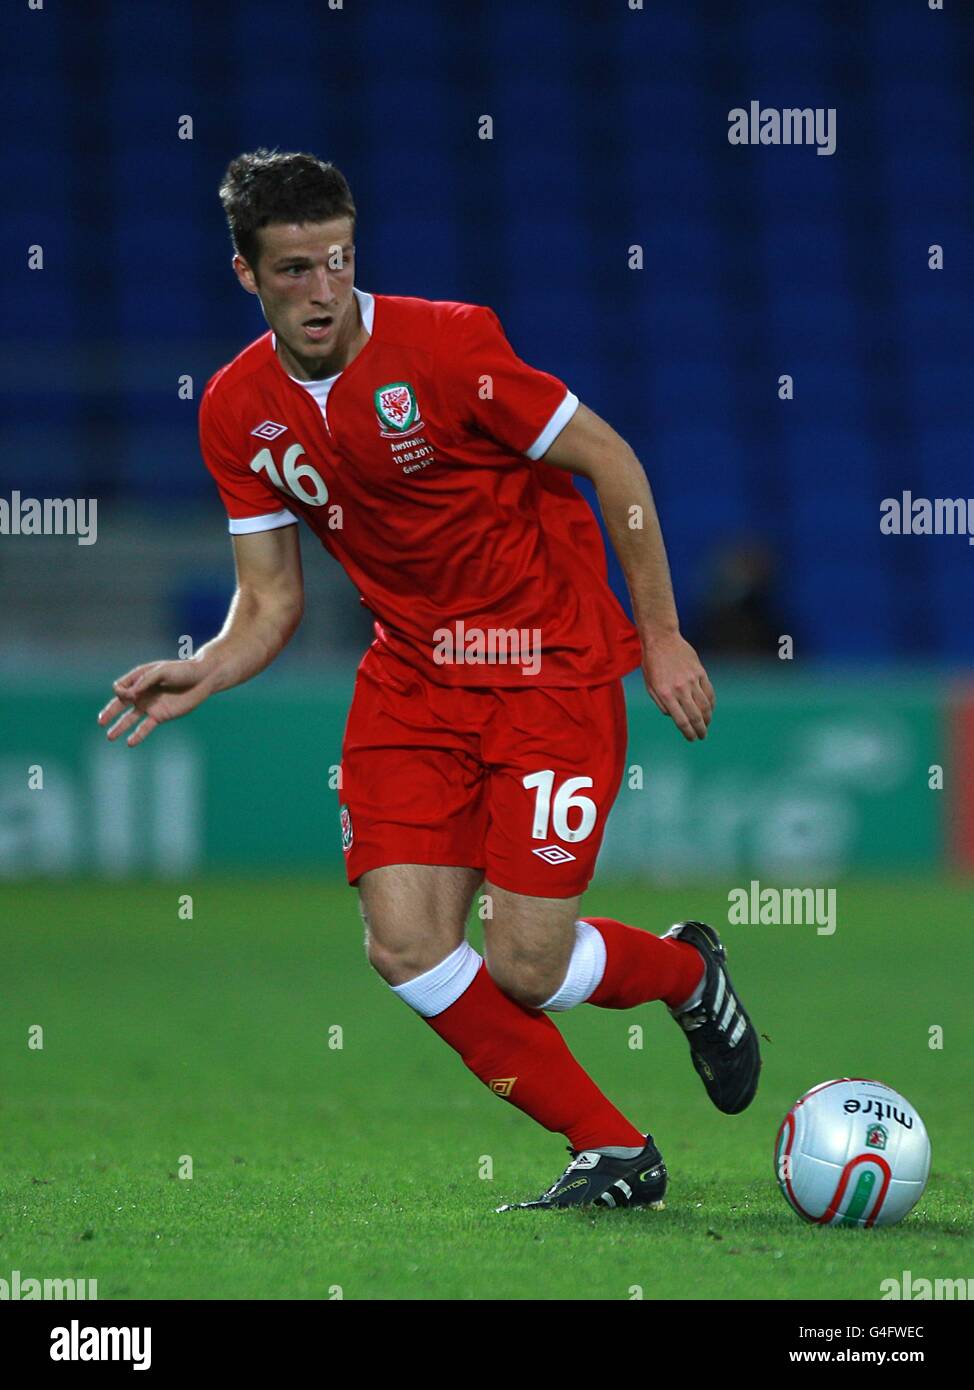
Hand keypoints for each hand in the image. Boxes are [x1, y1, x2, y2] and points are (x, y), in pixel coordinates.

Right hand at [97, 658, 213, 746]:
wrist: (202, 679)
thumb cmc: (182, 670)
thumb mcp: (162, 671)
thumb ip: (144, 681)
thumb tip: (129, 695)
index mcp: (139, 678)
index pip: (120, 688)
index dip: (121, 692)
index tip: (133, 693)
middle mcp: (142, 692)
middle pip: (120, 704)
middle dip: (109, 712)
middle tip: (100, 722)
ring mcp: (150, 705)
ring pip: (130, 718)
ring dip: (119, 727)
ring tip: (110, 737)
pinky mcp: (160, 715)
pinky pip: (145, 727)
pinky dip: (137, 735)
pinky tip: (130, 743)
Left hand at [640, 631, 714, 740]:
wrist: (662, 639)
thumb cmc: (652, 663)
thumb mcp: (650, 686)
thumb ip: (661, 704)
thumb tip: (674, 717)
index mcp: (665, 694)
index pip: (681, 721)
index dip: (688, 733)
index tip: (692, 739)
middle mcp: (680, 689)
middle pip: (695, 716)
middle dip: (700, 730)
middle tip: (702, 736)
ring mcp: (691, 680)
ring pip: (705, 705)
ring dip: (707, 719)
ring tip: (706, 725)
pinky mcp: (700, 672)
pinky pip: (709, 692)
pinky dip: (711, 704)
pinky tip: (710, 710)